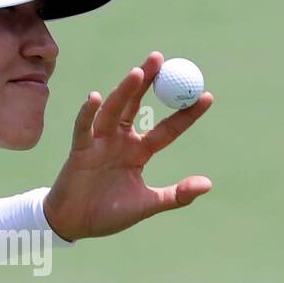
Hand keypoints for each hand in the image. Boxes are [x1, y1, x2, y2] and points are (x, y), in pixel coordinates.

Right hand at [42, 52, 212, 241]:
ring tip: (138, 72)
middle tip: (161, 58)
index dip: (185, 113)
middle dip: (148, 81)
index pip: (166, 128)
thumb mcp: (148, 205)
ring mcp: (100, 142)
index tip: (206, 95)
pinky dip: (88, 114)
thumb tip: (208, 184)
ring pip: (113, 111)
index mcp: (139, 152)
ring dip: (124, 91)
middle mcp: (120, 141)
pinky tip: (96, 98)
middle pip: (136, 105)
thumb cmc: (109, 214)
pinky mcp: (80, 150)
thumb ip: (176, 195)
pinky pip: (84, 128)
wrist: (75, 225)